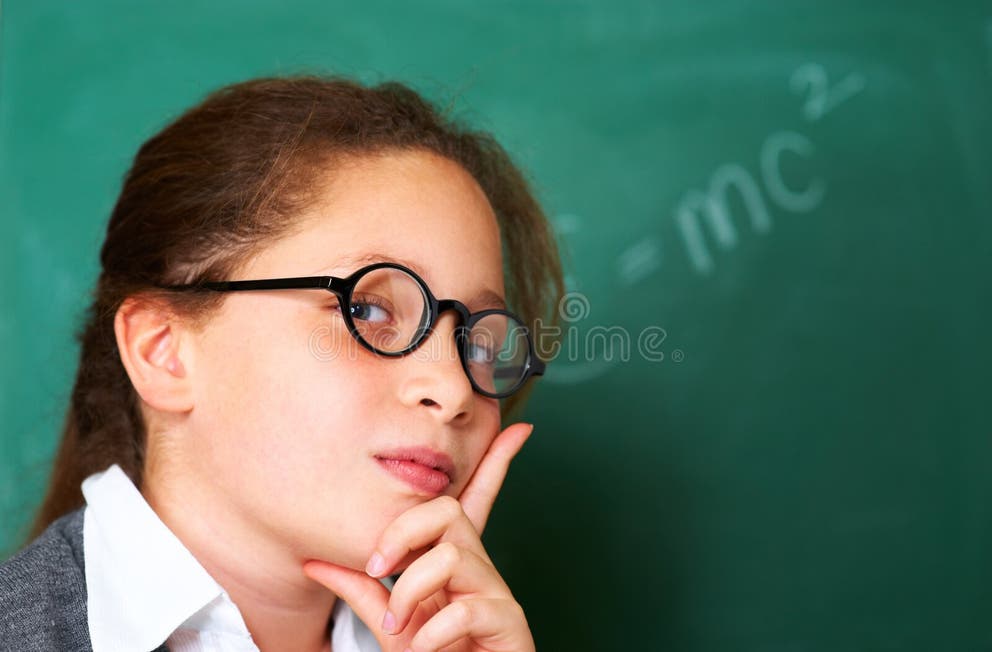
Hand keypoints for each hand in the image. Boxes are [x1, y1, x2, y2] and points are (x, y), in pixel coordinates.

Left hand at [302, 422, 535, 651]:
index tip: (519, 427)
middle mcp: (479, 568)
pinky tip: (426, 648)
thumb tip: (315, 560)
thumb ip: (359, 589)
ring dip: (410, 591)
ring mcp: (496, 594)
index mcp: (454, 561)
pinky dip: (434, 632)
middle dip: (404, 531)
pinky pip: (467, 608)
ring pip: (450, 557)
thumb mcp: (389, 620)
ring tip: (398, 623)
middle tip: (377, 567)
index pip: (475, 500)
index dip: (497, 462)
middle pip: (449, 511)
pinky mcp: (508, 623)